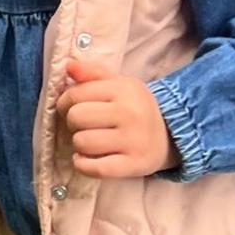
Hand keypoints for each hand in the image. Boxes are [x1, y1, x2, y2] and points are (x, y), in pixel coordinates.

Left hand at [56, 57, 176, 177]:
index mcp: (124, 89)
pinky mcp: (135, 165)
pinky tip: (85, 159)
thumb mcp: (118, 84)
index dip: (64, 102)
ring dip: (79, 145)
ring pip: (82, 142)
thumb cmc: (134, 108)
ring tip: (89, 141)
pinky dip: (83, 166)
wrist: (169, 136)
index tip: (70, 108)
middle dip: (72, 123)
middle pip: (76, 117)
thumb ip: (92, 73)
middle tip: (84, 126)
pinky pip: (96, 168)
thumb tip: (69, 66)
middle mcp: (131, 113)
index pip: (75, 94)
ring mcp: (134, 140)